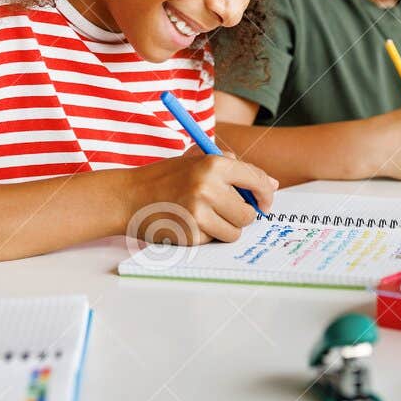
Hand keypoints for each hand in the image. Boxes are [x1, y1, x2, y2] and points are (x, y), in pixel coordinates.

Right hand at [129, 147, 277, 244]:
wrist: (128, 196)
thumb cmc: (165, 178)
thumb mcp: (196, 160)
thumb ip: (233, 167)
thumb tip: (271, 185)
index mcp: (213, 164)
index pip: (256, 181)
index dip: (265, 195)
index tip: (265, 203)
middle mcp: (208, 187)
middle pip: (248, 213)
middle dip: (240, 216)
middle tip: (223, 211)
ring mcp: (198, 213)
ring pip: (234, 231)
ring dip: (224, 228)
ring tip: (202, 217)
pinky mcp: (190, 234)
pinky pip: (213, 241)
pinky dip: (204, 236)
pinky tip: (186, 223)